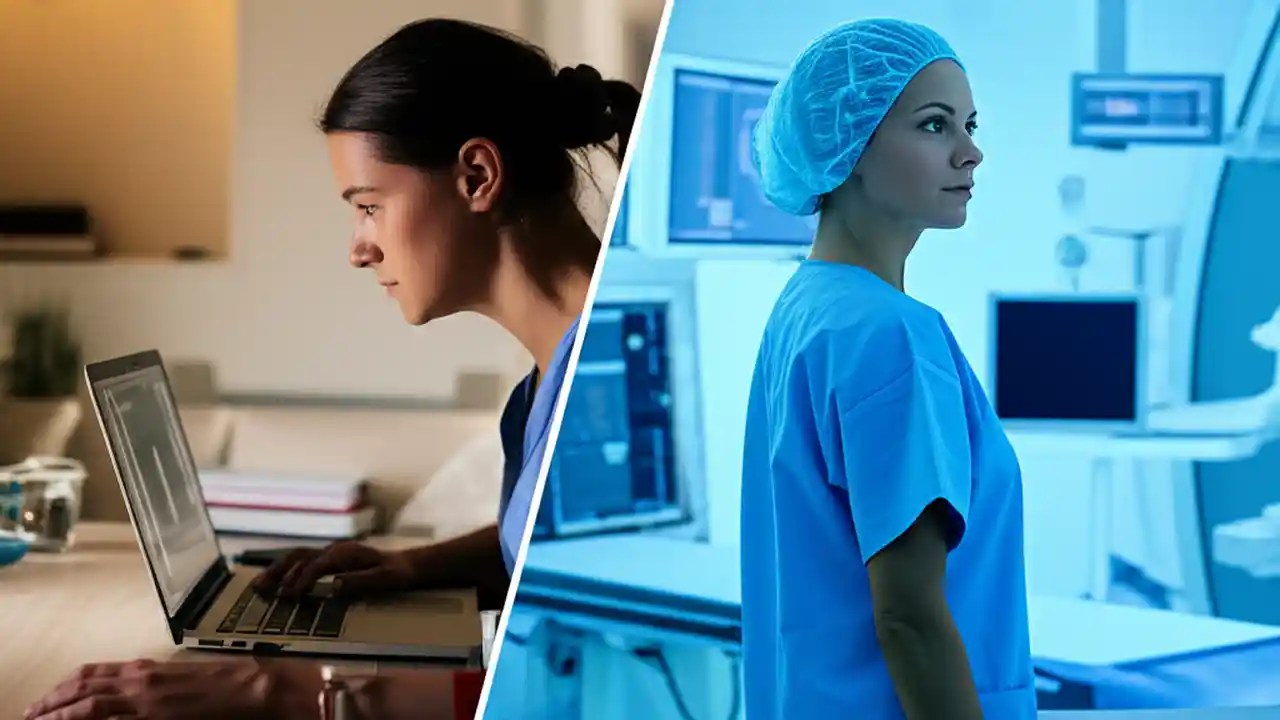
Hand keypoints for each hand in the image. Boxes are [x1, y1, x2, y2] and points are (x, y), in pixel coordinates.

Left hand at [23, 659, 319, 719]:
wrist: (254, 688)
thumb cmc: (226, 683)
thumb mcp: (182, 679)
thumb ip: (152, 686)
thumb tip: (129, 698)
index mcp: (147, 668)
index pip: (92, 673)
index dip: (64, 686)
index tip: (45, 699)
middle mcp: (140, 681)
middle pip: (81, 690)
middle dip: (50, 704)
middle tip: (28, 717)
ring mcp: (146, 702)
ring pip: (88, 708)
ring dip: (58, 716)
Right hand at [252, 541, 417, 597]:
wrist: (407, 565)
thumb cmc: (396, 574)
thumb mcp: (384, 580)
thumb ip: (360, 582)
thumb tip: (334, 585)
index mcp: (345, 554)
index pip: (315, 566)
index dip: (300, 581)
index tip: (287, 598)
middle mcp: (335, 549)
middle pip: (298, 556)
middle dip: (277, 571)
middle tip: (258, 587)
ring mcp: (332, 552)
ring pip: (298, 557)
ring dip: (278, 570)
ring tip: (260, 585)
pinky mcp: (332, 558)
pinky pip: (305, 561)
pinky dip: (289, 571)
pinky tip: (280, 583)